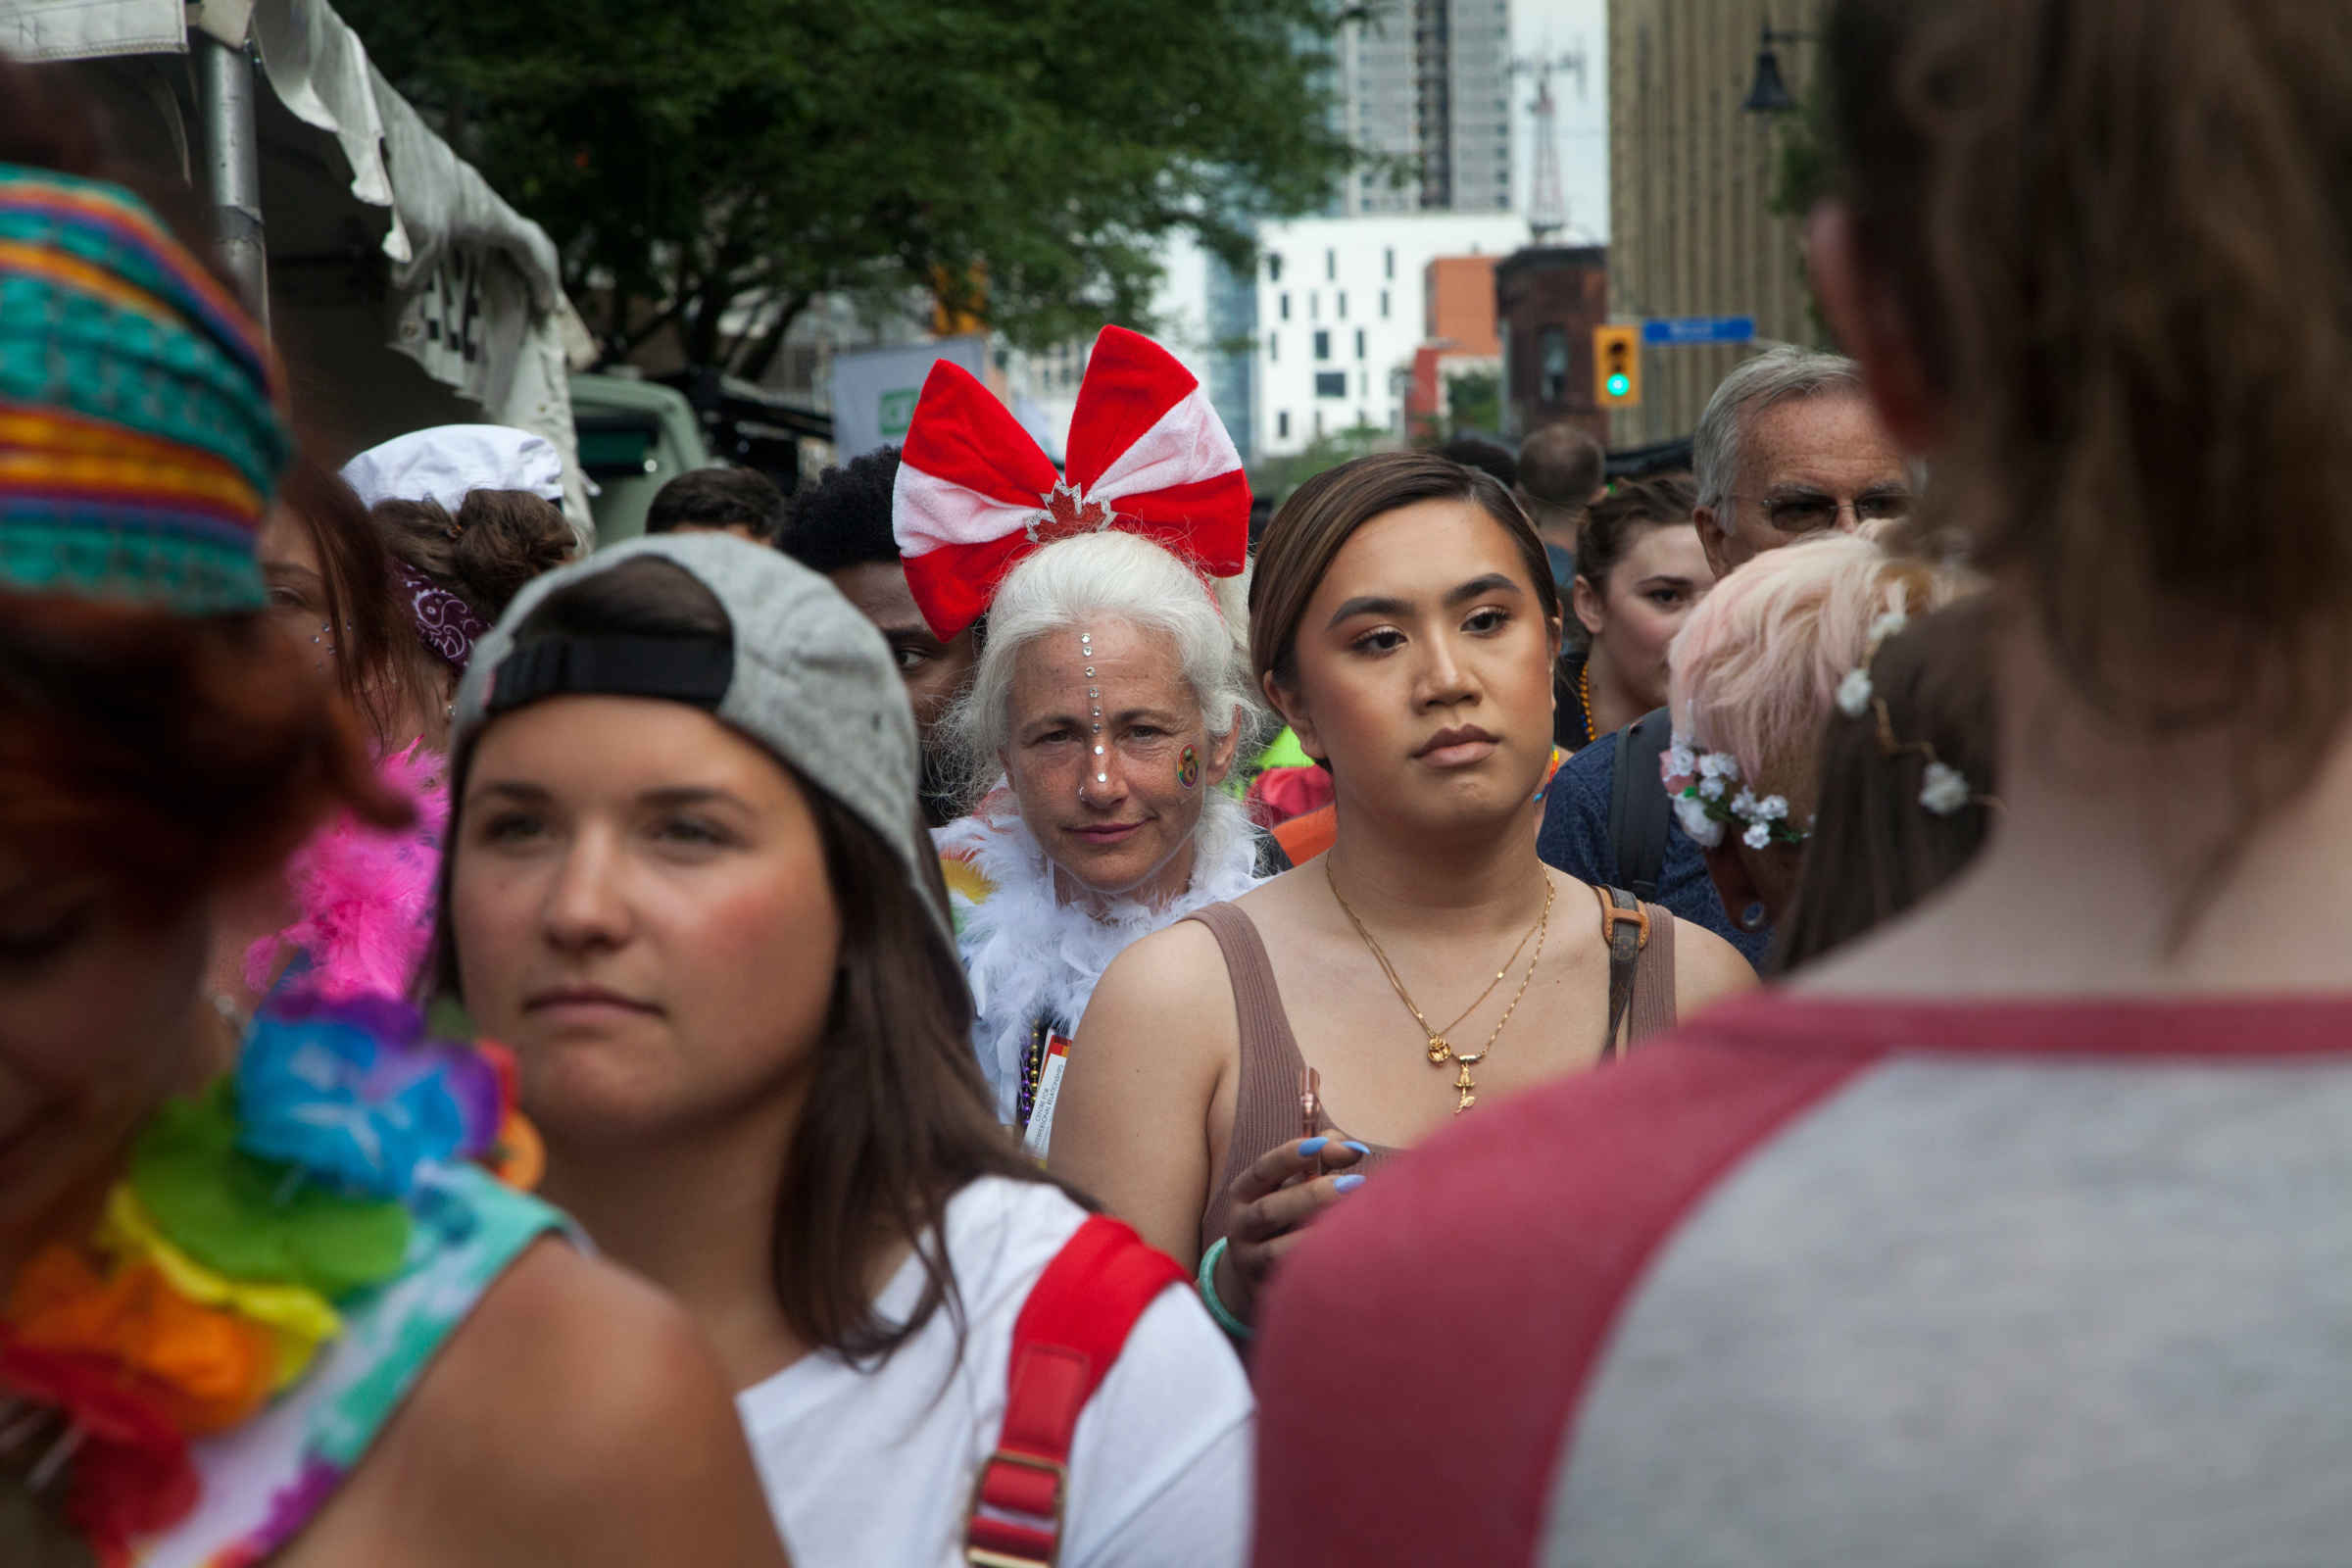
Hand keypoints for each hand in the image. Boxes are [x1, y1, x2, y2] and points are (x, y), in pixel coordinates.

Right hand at [1213, 1135, 1367, 1326]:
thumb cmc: (1287, 1211)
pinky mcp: (1264, 1291)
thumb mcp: (1293, 1182)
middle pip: (1269, 1210)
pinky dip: (1314, 1268)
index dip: (1290, 1156)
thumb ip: (1321, 1158)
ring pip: (1276, 1251)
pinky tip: (1345, 1259)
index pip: (1263, 1170)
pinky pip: (1290, 1282)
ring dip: (1314, 1237)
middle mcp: (1241, 1226)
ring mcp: (1249, 1261)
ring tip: (1353, 1224)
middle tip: (1353, 1185)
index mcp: (1245, 1192)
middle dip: (1311, 1196)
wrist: (1254, 1270)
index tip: (1321, 1144)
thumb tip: (1353, 1148)